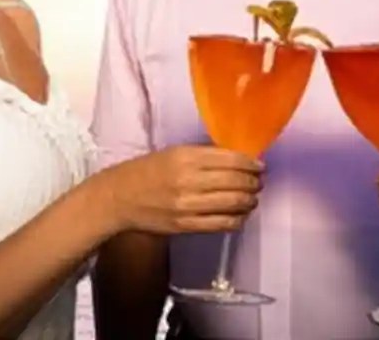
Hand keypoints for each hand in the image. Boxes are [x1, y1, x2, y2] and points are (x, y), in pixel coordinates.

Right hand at [101, 145, 263, 234]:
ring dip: (250, 201)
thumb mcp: (175, 153)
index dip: (251, 164)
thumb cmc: (148, 171)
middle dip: (254, 183)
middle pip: (237, 182)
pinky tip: (240, 215)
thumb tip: (238, 159)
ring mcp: (188, 205)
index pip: (232, 159)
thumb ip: (205, 156)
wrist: (119, 197)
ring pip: (234, 203)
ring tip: (252, 198)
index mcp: (186, 157)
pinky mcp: (186, 225)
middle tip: (258, 182)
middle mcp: (189, 180)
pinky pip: (222, 224)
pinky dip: (238, 219)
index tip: (259, 166)